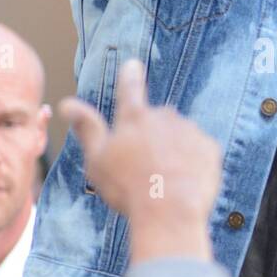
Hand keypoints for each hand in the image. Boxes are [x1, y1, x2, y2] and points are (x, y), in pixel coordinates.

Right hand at [60, 58, 220, 261]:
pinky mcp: (210, 148)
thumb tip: (66, 103)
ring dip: (173, 152)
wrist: (170, 213)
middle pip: (156, 121)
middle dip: (151, 138)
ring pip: (179, 137)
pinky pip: (199, 153)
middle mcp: (164, 116)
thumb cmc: (127, 189)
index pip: (130, 88)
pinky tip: (183, 184)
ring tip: (163, 182)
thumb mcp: (97, 160)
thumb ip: (87, 129)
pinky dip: (192, 164)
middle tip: (143, 169)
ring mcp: (190, 131)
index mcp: (134, 118)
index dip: (130, 76)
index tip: (133, 64)